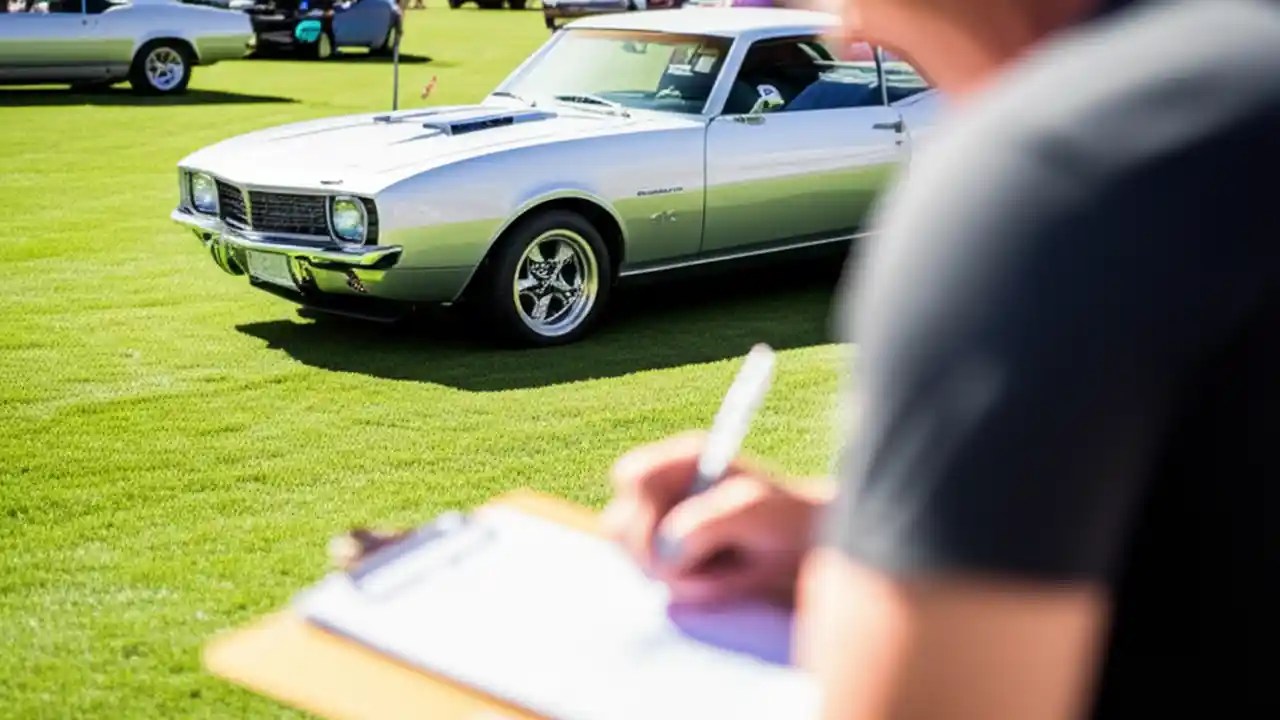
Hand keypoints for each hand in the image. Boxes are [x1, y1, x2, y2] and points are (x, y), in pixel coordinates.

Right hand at [602, 432, 828, 605]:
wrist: (805, 554)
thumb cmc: (786, 521)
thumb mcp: (755, 513)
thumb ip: (708, 521)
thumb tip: (669, 545)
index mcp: (683, 460)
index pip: (632, 476)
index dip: (643, 511)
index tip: (674, 540)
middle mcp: (665, 489)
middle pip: (619, 522)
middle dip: (654, 554)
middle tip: (703, 565)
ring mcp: (661, 524)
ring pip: (628, 556)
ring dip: (671, 575)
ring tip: (718, 572)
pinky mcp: (666, 557)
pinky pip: (648, 579)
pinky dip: (680, 589)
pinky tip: (714, 581)